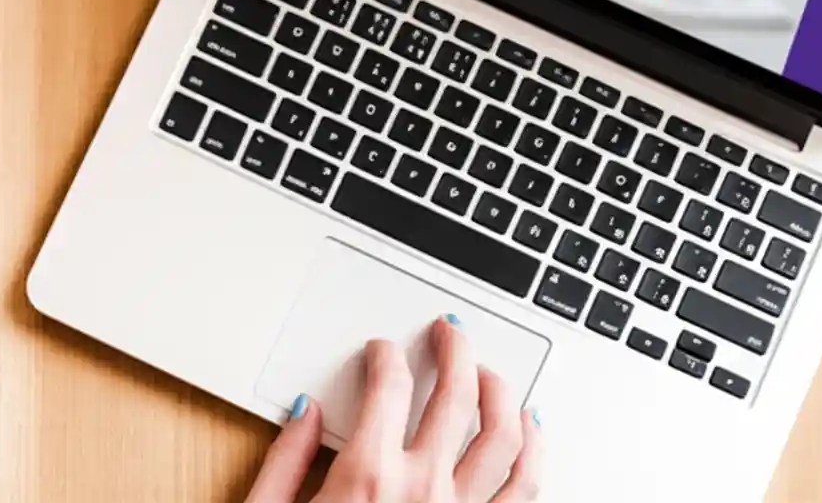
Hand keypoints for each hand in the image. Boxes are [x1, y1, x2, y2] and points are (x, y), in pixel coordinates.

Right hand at [246, 317, 541, 502]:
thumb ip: (288, 459)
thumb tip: (308, 412)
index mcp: (368, 478)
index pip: (390, 385)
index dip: (385, 355)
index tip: (382, 350)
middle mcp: (424, 492)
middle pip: (458, 396)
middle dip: (456, 350)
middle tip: (449, 333)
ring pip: (506, 438)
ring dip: (504, 392)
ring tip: (492, 373)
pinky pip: (526, 490)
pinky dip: (534, 452)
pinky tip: (531, 432)